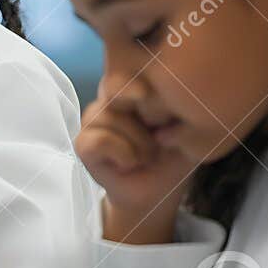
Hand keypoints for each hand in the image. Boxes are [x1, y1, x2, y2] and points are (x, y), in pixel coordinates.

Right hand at [75, 77, 196, 243]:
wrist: (159, 193)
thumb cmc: (173, 156)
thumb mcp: (184, 127)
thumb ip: (170, 106)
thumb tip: (150, 94)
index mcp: (133, 89)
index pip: (128, 74)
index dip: (139, 87)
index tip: (151, 100)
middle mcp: (109, 100)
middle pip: (118, 91)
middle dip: (145, 120)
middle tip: (159, 142)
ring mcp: (93, 120)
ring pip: (110, 117)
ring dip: (138, 143)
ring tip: (147, 156)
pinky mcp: (83, 145)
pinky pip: (99, 140)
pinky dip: (122, 153)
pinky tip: (130, 164)